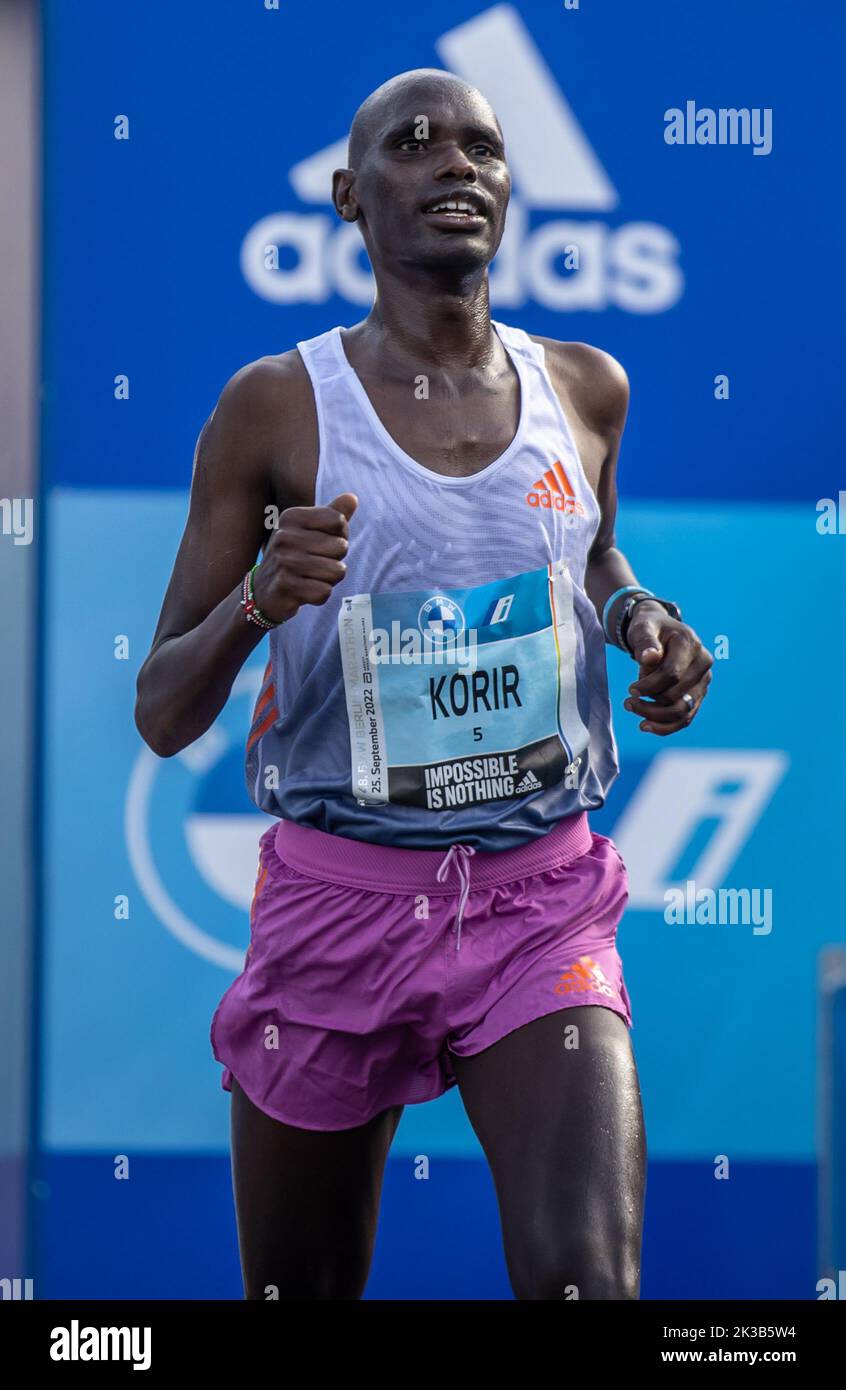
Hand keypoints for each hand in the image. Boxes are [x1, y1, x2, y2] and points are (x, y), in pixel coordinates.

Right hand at [252, 493, 357, 623]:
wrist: (262, 592)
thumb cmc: (293, 558)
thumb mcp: (308, 531)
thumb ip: (332, 514)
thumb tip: (353, 497)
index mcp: (291, 517)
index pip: (339, 520)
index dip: (339, 535)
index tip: (320, 544)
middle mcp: (285, 536)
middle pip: (341, 547)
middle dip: (335, 560)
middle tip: (313, 565)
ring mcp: (284, 561)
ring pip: (337, 571)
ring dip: (329, 580)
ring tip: (309, 578)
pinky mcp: (286, 586)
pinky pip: (325, 592)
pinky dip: (319, 596)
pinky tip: (303, 592)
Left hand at [623, 602, 712, 735]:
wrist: (661, 631)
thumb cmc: (650, 629)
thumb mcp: (643, 627)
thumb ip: (645, 641)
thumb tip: (650, 657)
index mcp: (690, 644)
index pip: (672, 674)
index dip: (649, 686)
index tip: (631, 689)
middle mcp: (703, 663)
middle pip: (676, 696)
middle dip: (648, 703)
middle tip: (628, 701)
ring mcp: (703, 681)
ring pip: (682, 712)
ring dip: (655, 717)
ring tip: (634, 711)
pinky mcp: (698, 694)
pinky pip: (685, 718)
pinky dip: (665, 726)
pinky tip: (645, 725)